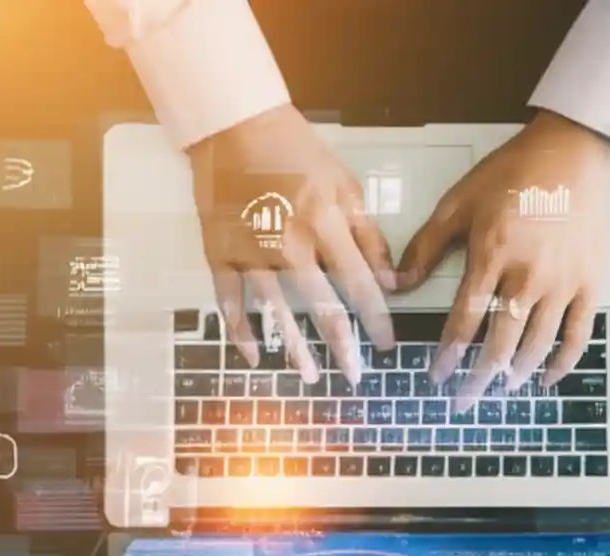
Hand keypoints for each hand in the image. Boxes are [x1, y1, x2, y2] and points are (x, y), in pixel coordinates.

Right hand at [188, 104, 395, 383]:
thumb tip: (391, 280)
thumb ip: (369, 234)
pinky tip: (253, 355)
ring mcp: (249, 250)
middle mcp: (289, 242)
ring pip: (275, 311)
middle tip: (355, 377)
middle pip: (321, 306)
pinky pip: (229, 300)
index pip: (359, 282)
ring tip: (311, 376)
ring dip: (295, 349)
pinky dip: (239, 330)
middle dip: (342, 346)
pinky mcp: (219, 252)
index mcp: (325, 222)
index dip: (376, 319)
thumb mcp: (345, 184)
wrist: (235, 125)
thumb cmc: (296, 151)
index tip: (387, 345)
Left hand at [395, 110, 609, 412]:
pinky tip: (546, 378)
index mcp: (492, 256)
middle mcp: (528, 277)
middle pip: (500, 344)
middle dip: (478, 379)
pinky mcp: (590, 283)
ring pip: (538, 344)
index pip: (465, 320)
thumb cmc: (514, 172)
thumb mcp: (460, 201)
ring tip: (500, 390)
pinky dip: (563, 362)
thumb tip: (398, 283)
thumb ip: (427, 244)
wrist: (575, 152)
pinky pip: (578, 333)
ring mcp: (563, 283)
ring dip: (516, 374)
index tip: (437, 378)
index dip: (448, 355)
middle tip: (464, 402)